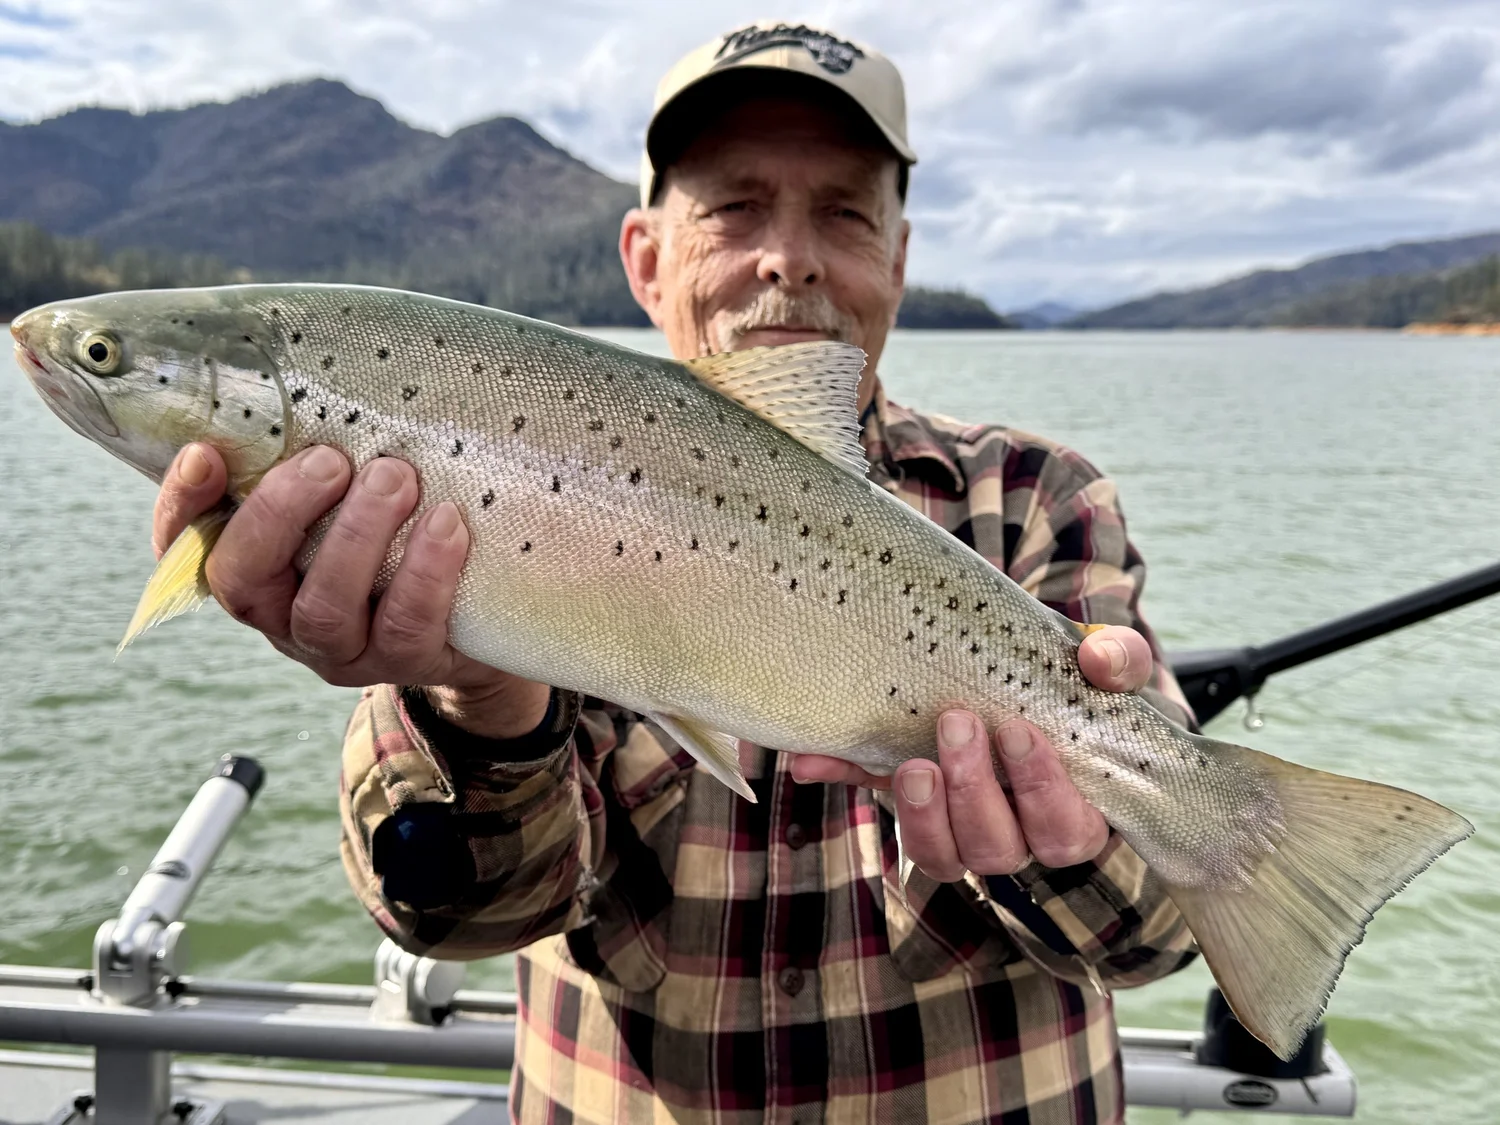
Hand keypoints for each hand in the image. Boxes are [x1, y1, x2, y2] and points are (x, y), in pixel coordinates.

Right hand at [152, 442, 551, 737]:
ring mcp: (342, 648)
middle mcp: (283, 614)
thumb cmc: (400, 529)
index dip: (183, 505)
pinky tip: (448, 523)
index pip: (187, 544)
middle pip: (245, 578)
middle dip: (282, 512)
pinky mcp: (404, 662)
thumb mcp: (352, 491)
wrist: (483, 609)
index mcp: (255, 565)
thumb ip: (316, 454)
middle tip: (331, 460)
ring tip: (395, 477)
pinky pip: (406, 625)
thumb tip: (307, 373)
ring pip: (325, 608)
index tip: (206, 453)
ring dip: (357, 536)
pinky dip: (425, 571)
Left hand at [788, 624, 1152, 877]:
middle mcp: (1017, 836)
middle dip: (974, 792)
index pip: (1065, 831)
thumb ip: (1118, 660)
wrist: (1023, 675)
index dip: (1040, 791)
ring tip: (912, 763)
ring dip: (921, 813)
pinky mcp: (908, 799)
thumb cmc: (1078, 686)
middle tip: (956, 725)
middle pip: (998, 850)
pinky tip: (811, 759)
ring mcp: (957, 826)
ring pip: (942, 857)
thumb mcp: (1106, 666)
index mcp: (1075, 813)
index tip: (1015, 730)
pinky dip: (843, 779)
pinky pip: (872, 805)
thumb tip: (1097, 658)